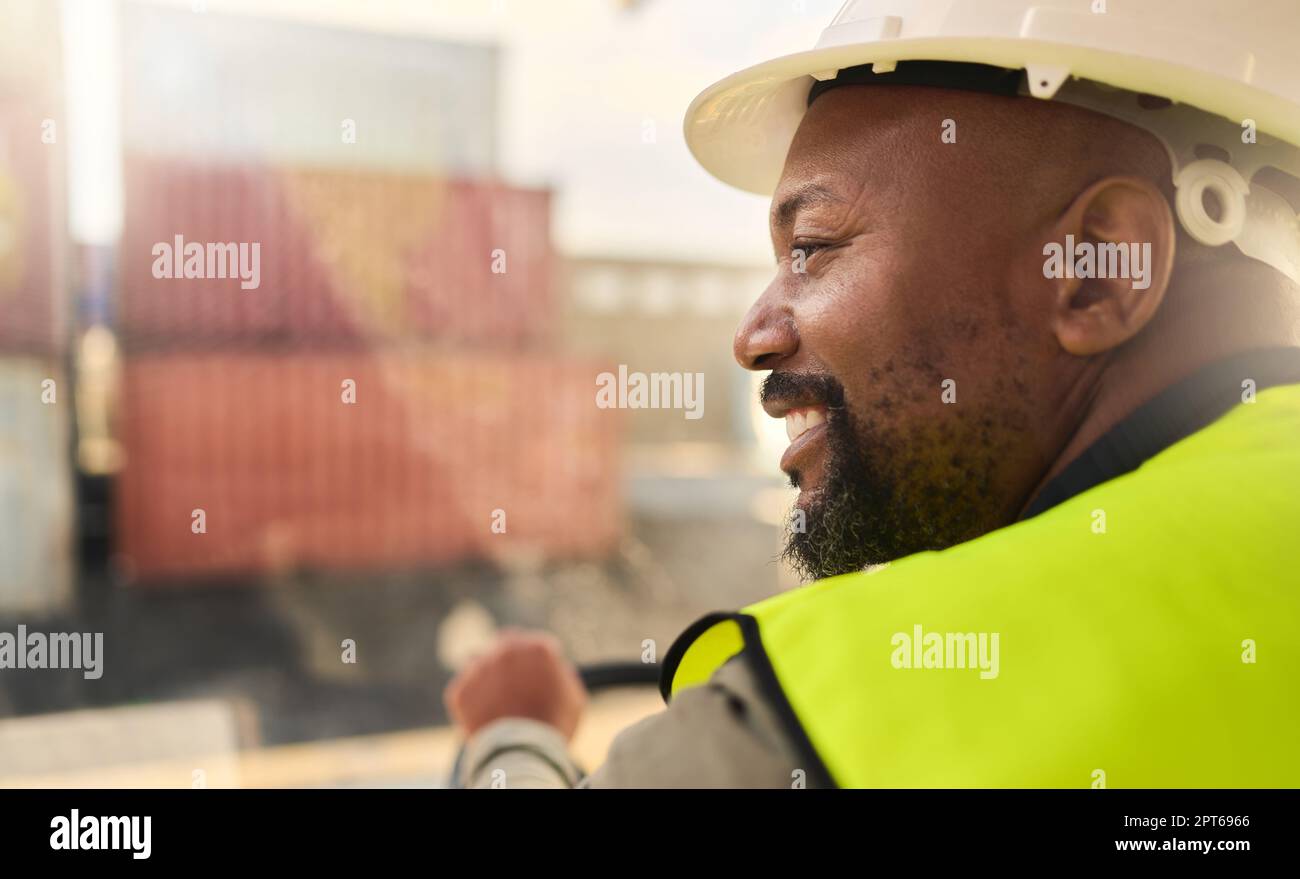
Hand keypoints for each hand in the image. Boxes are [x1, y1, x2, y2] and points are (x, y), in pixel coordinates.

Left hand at [443, 629, 587, 740]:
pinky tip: (483, 713)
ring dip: (486, 672)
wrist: (521, 755)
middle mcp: (506, 651)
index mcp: (538, 649)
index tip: (536, 671)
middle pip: (505, 642)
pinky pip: (465, 687)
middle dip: (509, 658)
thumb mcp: (573, 698)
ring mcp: (480, 669)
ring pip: (478, 660)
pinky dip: (472, 698)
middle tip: (512, 678)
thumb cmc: (554, 727)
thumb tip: (556, 669)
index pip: (534, 643)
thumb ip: (563, 676)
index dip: (536, 659)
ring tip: (494, 697)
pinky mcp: (459, 690)